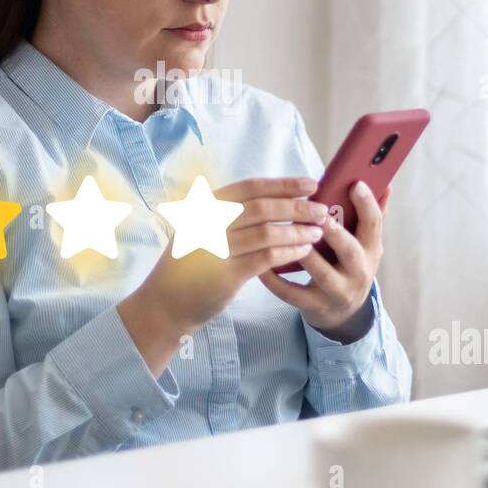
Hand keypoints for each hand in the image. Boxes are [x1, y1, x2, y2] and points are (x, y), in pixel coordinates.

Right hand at [120, 176, 327, 374]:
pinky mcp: (226, 274)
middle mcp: (208, 223)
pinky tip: (303, 251)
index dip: (283, 184)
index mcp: (204, 207)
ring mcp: (216, 248)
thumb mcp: (201, 231)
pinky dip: (289, 252)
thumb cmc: (189, 266)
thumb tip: (276, 202)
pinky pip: (266, 258)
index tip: (310, 184)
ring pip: (268, 232)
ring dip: (297, 230)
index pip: (250, 188)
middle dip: (297, 207)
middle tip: (322, 210)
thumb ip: (228, 217)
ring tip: (318, 232)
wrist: (165, 304)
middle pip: (262, 208)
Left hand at [259, 181, 389, 342]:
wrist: (342, 311)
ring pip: (321, 273)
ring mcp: (337, 291)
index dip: (367, 204)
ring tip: (287, 234)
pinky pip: (293, 293)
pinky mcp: (315, 305)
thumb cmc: (348, 264)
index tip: (356, 184)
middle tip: (319, 214)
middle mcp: (358, 272)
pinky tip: (262, 265)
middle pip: (349, 251)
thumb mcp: (364, 243)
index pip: (374, 224)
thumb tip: (385, 184)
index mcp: (370, 249)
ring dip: (304, 254)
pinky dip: (276, 280)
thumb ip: (370, 215)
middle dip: (335, 232)